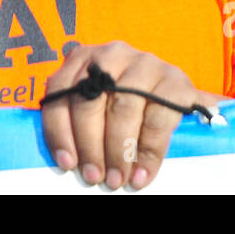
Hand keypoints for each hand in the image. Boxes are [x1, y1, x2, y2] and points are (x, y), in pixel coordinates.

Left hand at [41, 41, 226, 190]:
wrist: (173, 92)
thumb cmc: (124, 103)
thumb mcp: (97, 102)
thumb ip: (78, 119)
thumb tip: (67, 160)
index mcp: (84, 57)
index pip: (61, 90)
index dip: (60, 130)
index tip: (67, 162)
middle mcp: (113, 54)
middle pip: (90, 101)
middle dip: (89, 145)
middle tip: (93, 176)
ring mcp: (145, 64)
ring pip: (123, 109)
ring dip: (117, 151)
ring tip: (117, 178)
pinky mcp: (175, 81)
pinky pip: (157, 120)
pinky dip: (148, 152)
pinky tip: (142, 173)